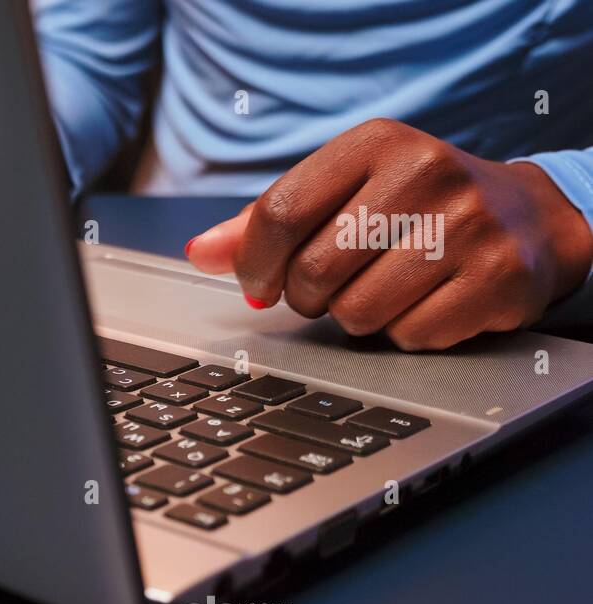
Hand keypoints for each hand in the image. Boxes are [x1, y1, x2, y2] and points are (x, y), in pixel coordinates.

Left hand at [185, 119, 592, 350]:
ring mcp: (466, 226)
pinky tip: (425, 302)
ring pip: (356, 312)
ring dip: (355, 317)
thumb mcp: (344, 191)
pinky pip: (408, 336)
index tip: (258, 281)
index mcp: (377, 142)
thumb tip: (200, 252)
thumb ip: (268, 221)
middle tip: (330, 287)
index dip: (255, 262)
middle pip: (314, 271)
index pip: (280, 211)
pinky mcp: (495, 279)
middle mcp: (426, 173)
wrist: (527, 219)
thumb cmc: (413, 206)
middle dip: (308, 295)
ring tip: (382, 289)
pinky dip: (405, 333)